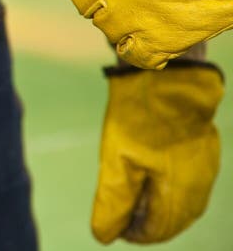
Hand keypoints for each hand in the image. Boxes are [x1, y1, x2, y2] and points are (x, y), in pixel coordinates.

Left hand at [92, 63, 222, 242]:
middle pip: (173, 221)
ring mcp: (206, 168)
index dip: (132, 232)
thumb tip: (104, 236)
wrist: (165, 76)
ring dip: (158, 206)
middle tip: (120, 212)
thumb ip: (113, 202)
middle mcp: (199, 187)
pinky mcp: (205, 151)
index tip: (112, 224)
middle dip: (146, 222)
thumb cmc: (137, 119)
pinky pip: (190, 184)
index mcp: (179, 194)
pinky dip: (170, 189)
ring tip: (132, 195)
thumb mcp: (116, 162)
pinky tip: (151, 176)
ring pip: (184, 203)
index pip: (157, 230)